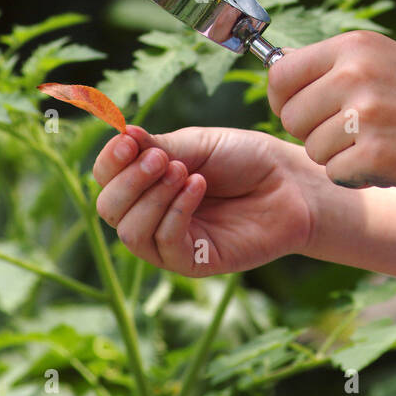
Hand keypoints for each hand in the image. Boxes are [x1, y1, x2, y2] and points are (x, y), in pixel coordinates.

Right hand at [92, 124, 313, 275]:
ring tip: (183, 172)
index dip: (110, 160)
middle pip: (109, 209)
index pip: (106, 178)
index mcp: (147, 182)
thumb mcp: (199, 144)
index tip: (129, 141)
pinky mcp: (194, 262)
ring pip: (131, 232)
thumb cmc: (245, 159)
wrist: (289, 182)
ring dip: (152, 197)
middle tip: (160, 159)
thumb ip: (159, 145)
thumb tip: (121, 132)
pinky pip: (166, 245)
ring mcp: (170, 241)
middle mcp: (151, 214)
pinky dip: (176, 212)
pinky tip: (198, 187)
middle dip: (129, 181)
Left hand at [266, 30, 395, 200]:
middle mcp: (354, 73)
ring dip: (339, 158)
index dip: (283, 100)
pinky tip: (388, 166)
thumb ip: (340, 68)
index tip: (298, 112)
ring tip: (379, 147)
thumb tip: (281, 73)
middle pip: (292, 117)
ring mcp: (365, 113)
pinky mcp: (375, 153)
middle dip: (313, 134)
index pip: (282, 72)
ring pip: (313, 149)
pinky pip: (336, 174)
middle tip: (350, 137)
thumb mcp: (389, 62)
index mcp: (356, 46)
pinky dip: (358, 178)